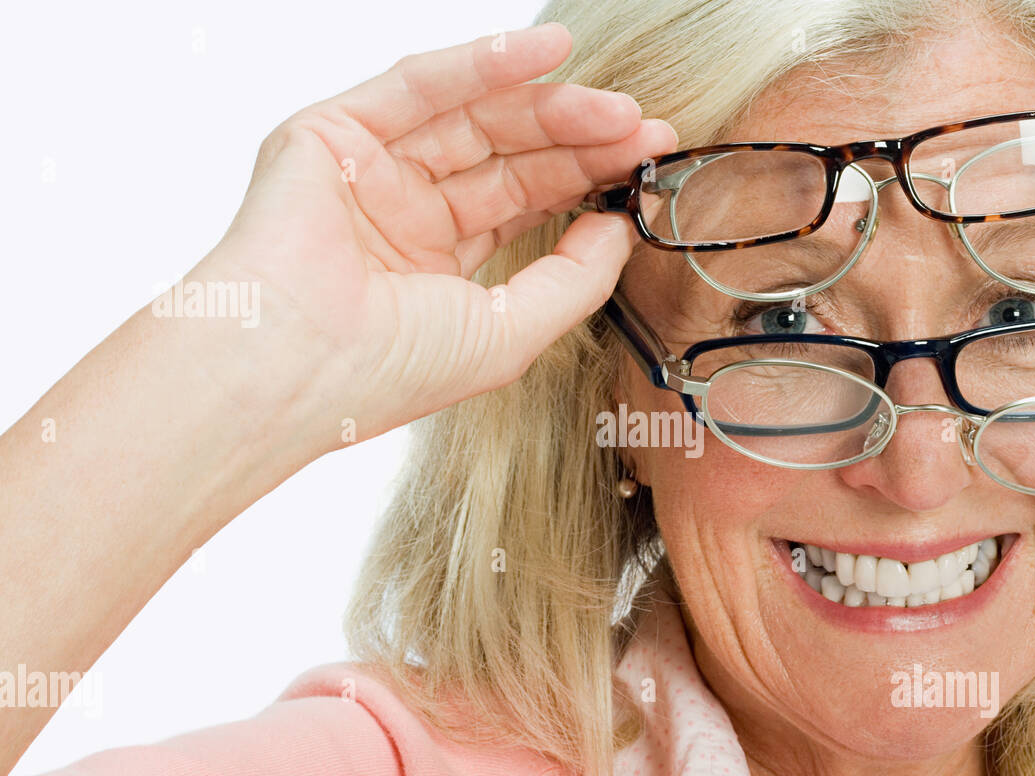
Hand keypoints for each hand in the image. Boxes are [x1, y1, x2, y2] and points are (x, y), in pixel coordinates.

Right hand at [196, 22, 675, 449]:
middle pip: (509, 156)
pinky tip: (547, 52)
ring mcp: (369, 168)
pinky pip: (421, 84)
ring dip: (549, 105)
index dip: (588, 182)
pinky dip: (484, 63)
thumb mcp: (510, 331)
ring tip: (615, 107)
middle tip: (643, 132)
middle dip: (581, 142)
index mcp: (438, 262)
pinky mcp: (333, 132)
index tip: (647, 168)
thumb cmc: (387, 370)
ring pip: (474, 117)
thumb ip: (573, 280)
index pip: (525, 202)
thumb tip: (619, 229)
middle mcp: (405, 211)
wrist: (294, 369)